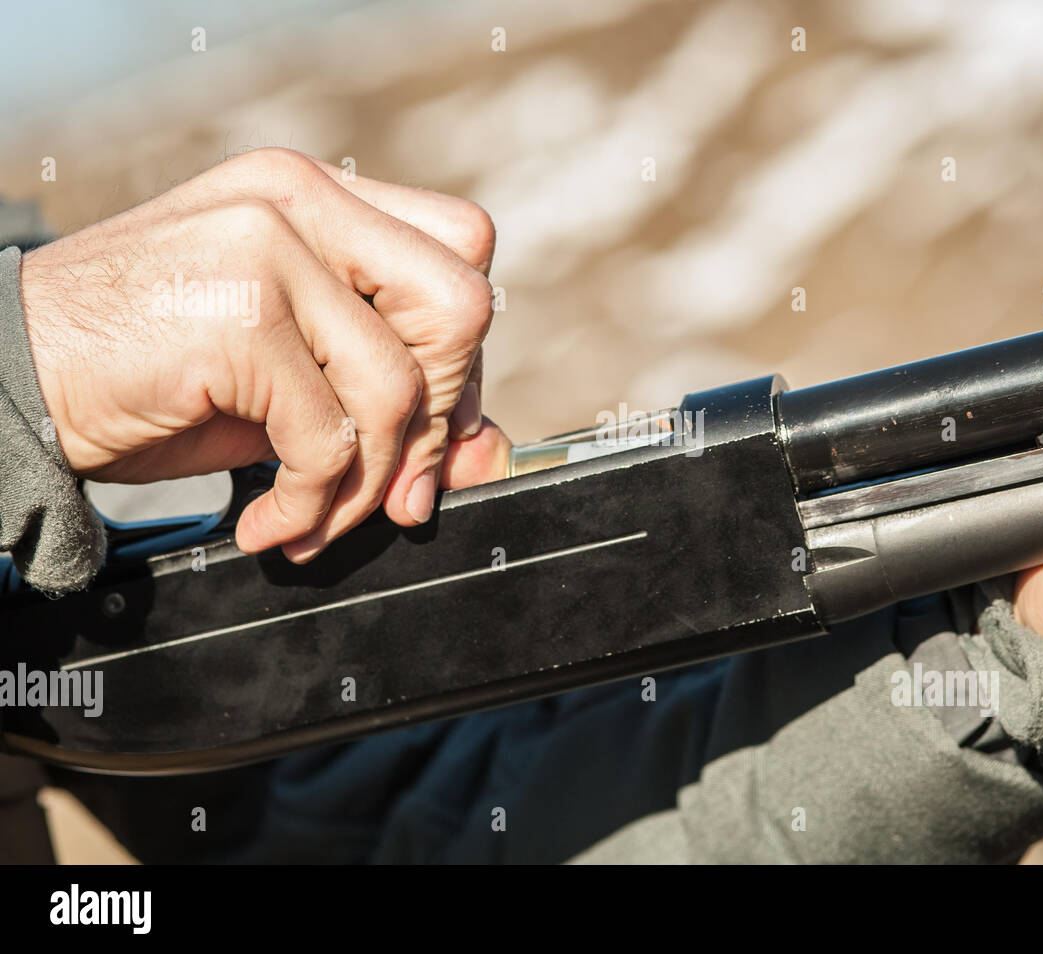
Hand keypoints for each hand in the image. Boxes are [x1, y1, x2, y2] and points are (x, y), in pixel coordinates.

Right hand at [20, 147, 508, 561]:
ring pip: (399, 386)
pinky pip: (329, 437)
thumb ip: (390, 399)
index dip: (463, 351)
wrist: (5, 379)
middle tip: (392, 485)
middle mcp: (296, 202)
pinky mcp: (236, 312)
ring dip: (369, 483)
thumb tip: (491, 454)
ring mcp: (265, 246)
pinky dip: (312, 503)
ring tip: (314, 516)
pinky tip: (272, 522)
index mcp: (315, 198)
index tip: (430, 424)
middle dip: (440, 417)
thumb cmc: (143, 375)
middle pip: (461, 306)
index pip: (463, 250)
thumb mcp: (289, 379)